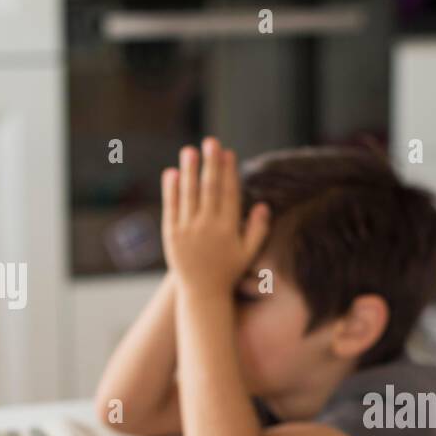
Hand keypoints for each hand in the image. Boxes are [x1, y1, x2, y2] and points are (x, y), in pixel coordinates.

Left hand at [161, 137, 270, 298]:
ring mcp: (188, 230)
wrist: (202, 294)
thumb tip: (263, 205)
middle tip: (211, 142)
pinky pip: (171, 208)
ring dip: (190, 171)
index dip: (228, 172)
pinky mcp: (172, 235)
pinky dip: (171, 190)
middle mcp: (208, 227)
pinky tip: (172, 173)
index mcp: (228, 229)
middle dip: (211, 164)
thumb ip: (257, 229)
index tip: (228, 153)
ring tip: (190, 151)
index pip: (229, 194)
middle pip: (210, 189)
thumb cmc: (228, 271)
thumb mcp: (248, 253)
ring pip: (189, 194)